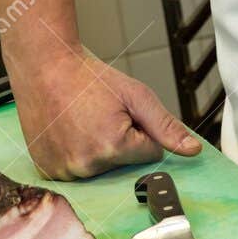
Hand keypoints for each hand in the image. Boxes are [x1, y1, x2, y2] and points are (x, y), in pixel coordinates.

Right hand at [9, 45, 202, 180]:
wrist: (44, 66)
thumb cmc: (89, 77)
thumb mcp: (135, 94)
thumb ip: (165, 126)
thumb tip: (193, 151)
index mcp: (113, 147)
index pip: (150, 154)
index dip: (140, 130)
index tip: (120, 112)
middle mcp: (86, 166)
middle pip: (124, 165)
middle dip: (119, 142)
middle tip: (98, 114)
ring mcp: (63, 171)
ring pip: (100, 170)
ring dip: (96, 150)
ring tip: (80, 121)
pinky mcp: (47, 171)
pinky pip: (75, 171)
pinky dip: (75, 155)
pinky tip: (67, 132)